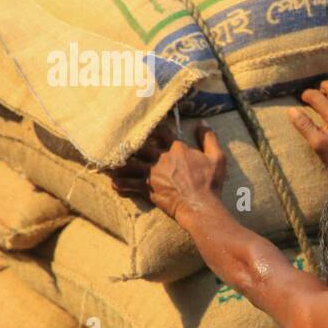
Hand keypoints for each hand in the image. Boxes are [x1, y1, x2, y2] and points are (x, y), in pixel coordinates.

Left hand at [110, 120, 225, 220]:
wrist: (200, 205)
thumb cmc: (209, 183)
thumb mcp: (217, 157)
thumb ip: (209, 138)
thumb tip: (202, 122)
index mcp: (177, 148)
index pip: (161, 131)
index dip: (154, 127)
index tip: (145, 123)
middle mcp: (161, 157)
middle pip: (140, 145)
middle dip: (131, 143)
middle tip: (120, 140)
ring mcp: (152, 172)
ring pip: (130, 163)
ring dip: (120, 162)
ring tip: (110, 161)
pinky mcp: (147, 187)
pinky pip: (130, 184)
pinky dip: (121, 184)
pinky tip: (113, 183)